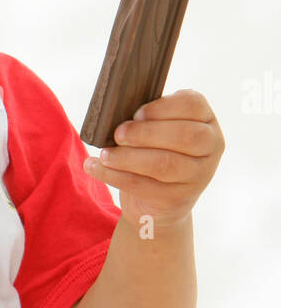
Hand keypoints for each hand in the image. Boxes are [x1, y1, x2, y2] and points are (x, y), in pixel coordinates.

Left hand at [83, 88, 224, 230]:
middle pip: (185, 136)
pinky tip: (95, 167)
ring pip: (165, 164)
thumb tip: (116, 109)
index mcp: (207, 122)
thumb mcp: (161, 130)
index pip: (194, 105)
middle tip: (118, 134)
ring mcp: (198, 176)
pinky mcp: (177, 199)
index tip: (137, 113)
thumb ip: (149, 118)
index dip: (164, 107)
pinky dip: (114, 176)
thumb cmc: (158, 152)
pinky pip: (143, 186)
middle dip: (146, 133)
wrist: (160, 202)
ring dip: (128, 157)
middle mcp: (211, 148)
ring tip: (104, 154)